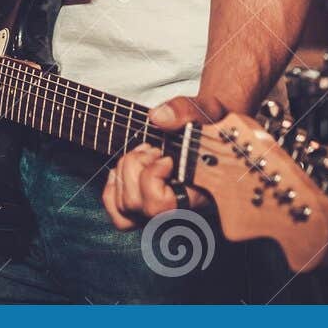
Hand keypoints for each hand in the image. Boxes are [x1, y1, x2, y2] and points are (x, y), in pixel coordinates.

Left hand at [101, 94, 223, 228]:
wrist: (210, 138)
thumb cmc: (213, 128)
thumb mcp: (208, 111)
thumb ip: (186, 111)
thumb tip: (157, 117)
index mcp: (196, 198)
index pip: (159, 206)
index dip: (151, 178)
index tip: (166, 158)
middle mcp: (176, 214)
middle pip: (134, 204)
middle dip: (137, 165)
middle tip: (154, 150)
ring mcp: (159, 216)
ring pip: (124, 205)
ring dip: (127, 169)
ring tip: (146, 154)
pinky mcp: (145, 212)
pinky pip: (116, 211)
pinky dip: (115, 186)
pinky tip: (128, 168)